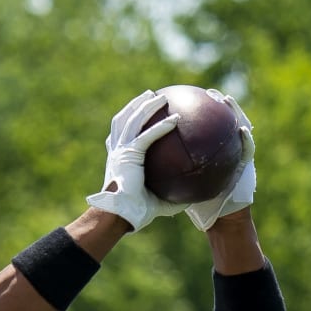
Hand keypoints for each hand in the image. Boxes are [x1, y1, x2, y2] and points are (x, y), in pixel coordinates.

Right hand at [86, 90, 188, 231]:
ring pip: (133, 120)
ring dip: (146, 106)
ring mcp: (120, 151)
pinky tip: (175, 120)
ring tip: (159, 97)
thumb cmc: (136, 213)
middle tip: (151, 96)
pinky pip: (147, 136)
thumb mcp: (158, 201)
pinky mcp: (128, 155)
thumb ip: (174, 196)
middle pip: (124, 119)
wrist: (120, 215)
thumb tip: (194, 197)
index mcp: (118, 159)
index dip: (128, 120)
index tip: (139, 113)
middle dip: (136, 105)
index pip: (121, 135)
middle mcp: (117, 151)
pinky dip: (161, 126)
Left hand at [186, 90, 255, 231]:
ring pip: (241, 129)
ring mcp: (238, 156)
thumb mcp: (183, 184)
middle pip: (224, 123)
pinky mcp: (248, 166)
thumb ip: (174, 169)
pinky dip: (247, 140)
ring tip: (228, 101)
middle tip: (210, 93)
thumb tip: (147, 156)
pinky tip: (244, 130)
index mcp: (211, 152)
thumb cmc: (200, 206)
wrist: (221, 221)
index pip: (207, 128)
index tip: (191, 99)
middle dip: (219, 105)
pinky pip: (248, 150)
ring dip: (237, 114)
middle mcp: (226, 151)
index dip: (201, 112)